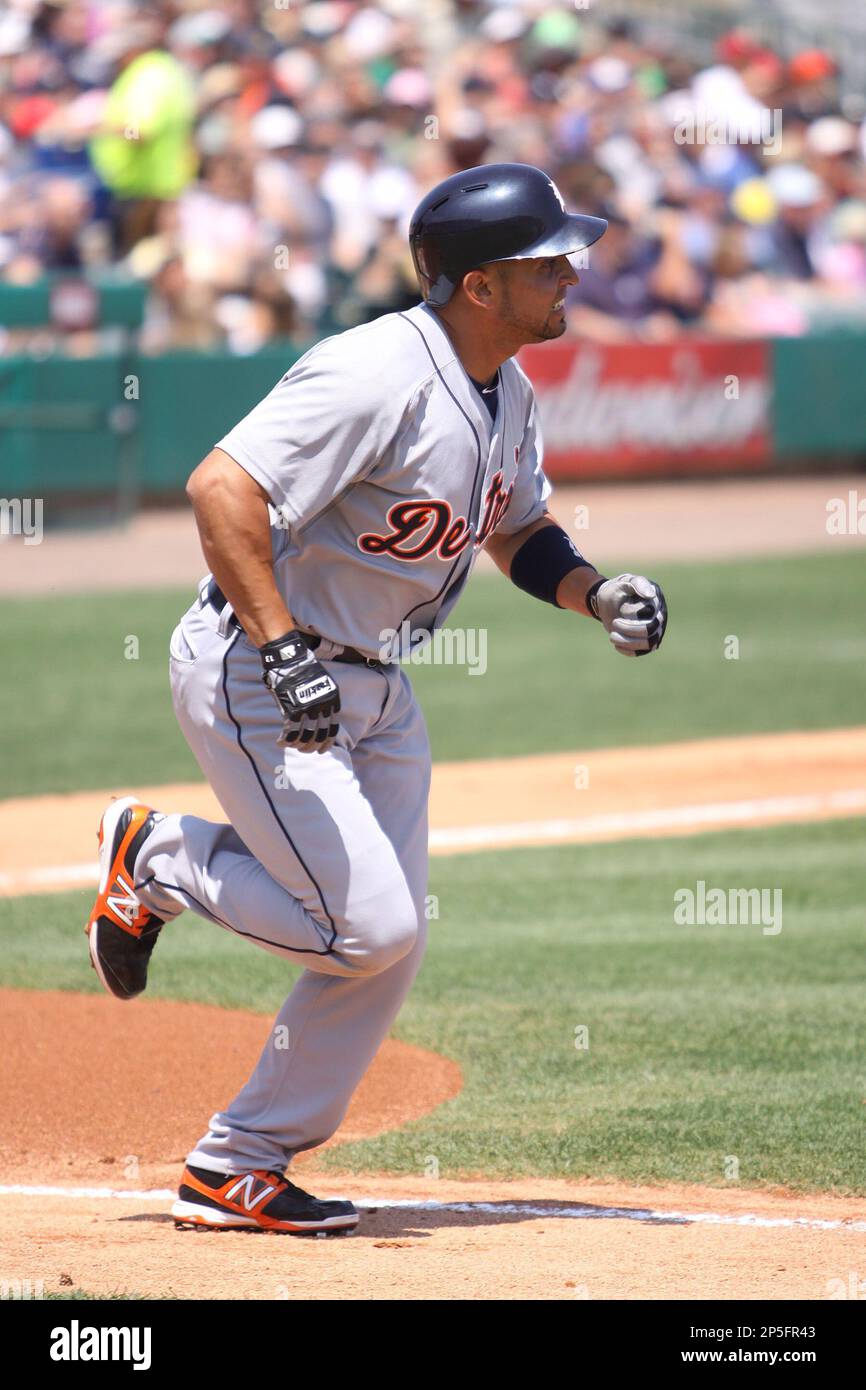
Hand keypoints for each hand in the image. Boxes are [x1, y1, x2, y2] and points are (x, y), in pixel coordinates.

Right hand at [259, 631, 340, 751]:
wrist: (290, 658)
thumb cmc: (303, 669)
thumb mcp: (321, 683)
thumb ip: (320, 701)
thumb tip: (314, 719)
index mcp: (332, 700)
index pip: (333, 728)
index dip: (327, 742)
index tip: (322, 749)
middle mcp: (322, 706)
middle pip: (320, 734)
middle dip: (312, 746)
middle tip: (306, 751)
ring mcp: (308, 708)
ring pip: (305, 736)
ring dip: (299, 745)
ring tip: (293, 747)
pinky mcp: (293, 709)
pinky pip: (291, 731)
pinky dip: (286, 739)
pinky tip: (281, 742)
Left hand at [586, 573, 667, 656]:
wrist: (609, 600)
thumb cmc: (619, 588)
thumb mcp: (626, 581)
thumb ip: (639, 584)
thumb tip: (651, 595)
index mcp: (656, 602)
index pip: (651, 615)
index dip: (634, 615)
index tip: (622, 608)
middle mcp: (658, 616)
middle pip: (651, 631)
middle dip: (629, 630)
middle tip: (614, 623)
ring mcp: (653, 630)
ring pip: (648, 644)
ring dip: (628, 642)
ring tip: (612, 636)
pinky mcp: (645, 640)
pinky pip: (642, 651)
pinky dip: (628, 650)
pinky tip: (616, 644)